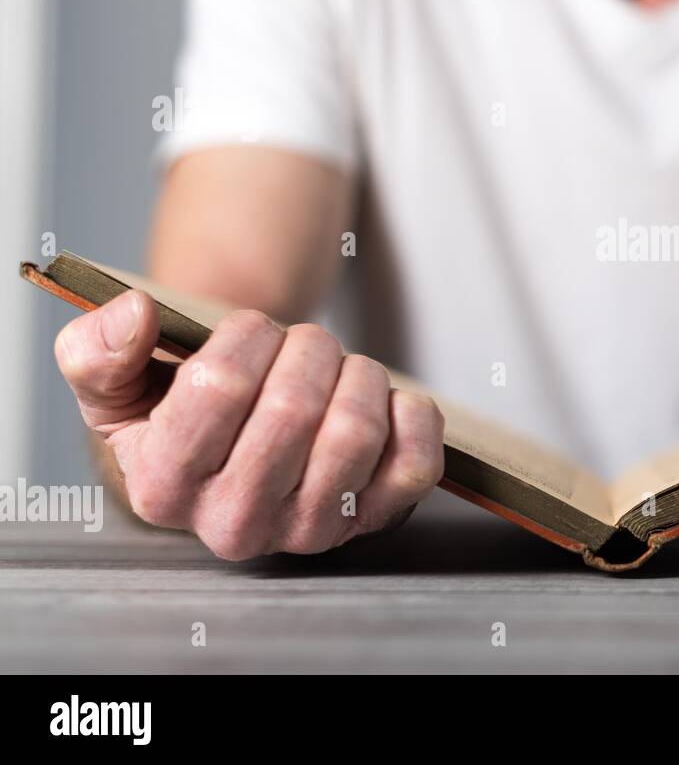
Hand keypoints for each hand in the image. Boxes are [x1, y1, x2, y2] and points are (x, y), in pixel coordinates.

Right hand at [55, 290, 444, 559]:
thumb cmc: (177, 412)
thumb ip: (97, 351)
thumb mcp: (116, 385)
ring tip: (337, 371)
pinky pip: (416, 460)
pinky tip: (380, 403)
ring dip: (357, 373)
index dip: (246, 335)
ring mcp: (310, 530)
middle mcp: (236, 525)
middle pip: (295, 407)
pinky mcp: (373, 521)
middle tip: (302, 344)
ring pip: (356, 429)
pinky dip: (411, 413)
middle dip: (307, 347)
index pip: (220, 386)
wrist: (239, 452)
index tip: (250, 331)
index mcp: (163, 487)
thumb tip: (134, 314)